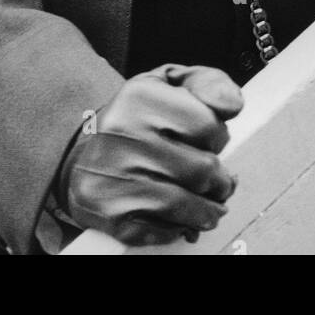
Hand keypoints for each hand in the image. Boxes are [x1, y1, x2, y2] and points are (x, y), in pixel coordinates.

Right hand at [56, 63, 242, 246]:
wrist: (82, 156)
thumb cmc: (134, 121)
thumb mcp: (166, 85)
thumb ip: (206, 84)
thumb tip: (232, 105)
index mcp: (140, 98)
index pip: (209, 125)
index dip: (218, 136)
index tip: (210, 141)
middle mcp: (125, 135)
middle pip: (204, 170)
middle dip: (220, 179)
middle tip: (217, 180)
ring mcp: (118, 178)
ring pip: (190, 206)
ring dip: (209, 209)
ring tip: (208, 204)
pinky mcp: (115, 215)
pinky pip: (167, 231)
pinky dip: (181, 228)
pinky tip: (178, 217)